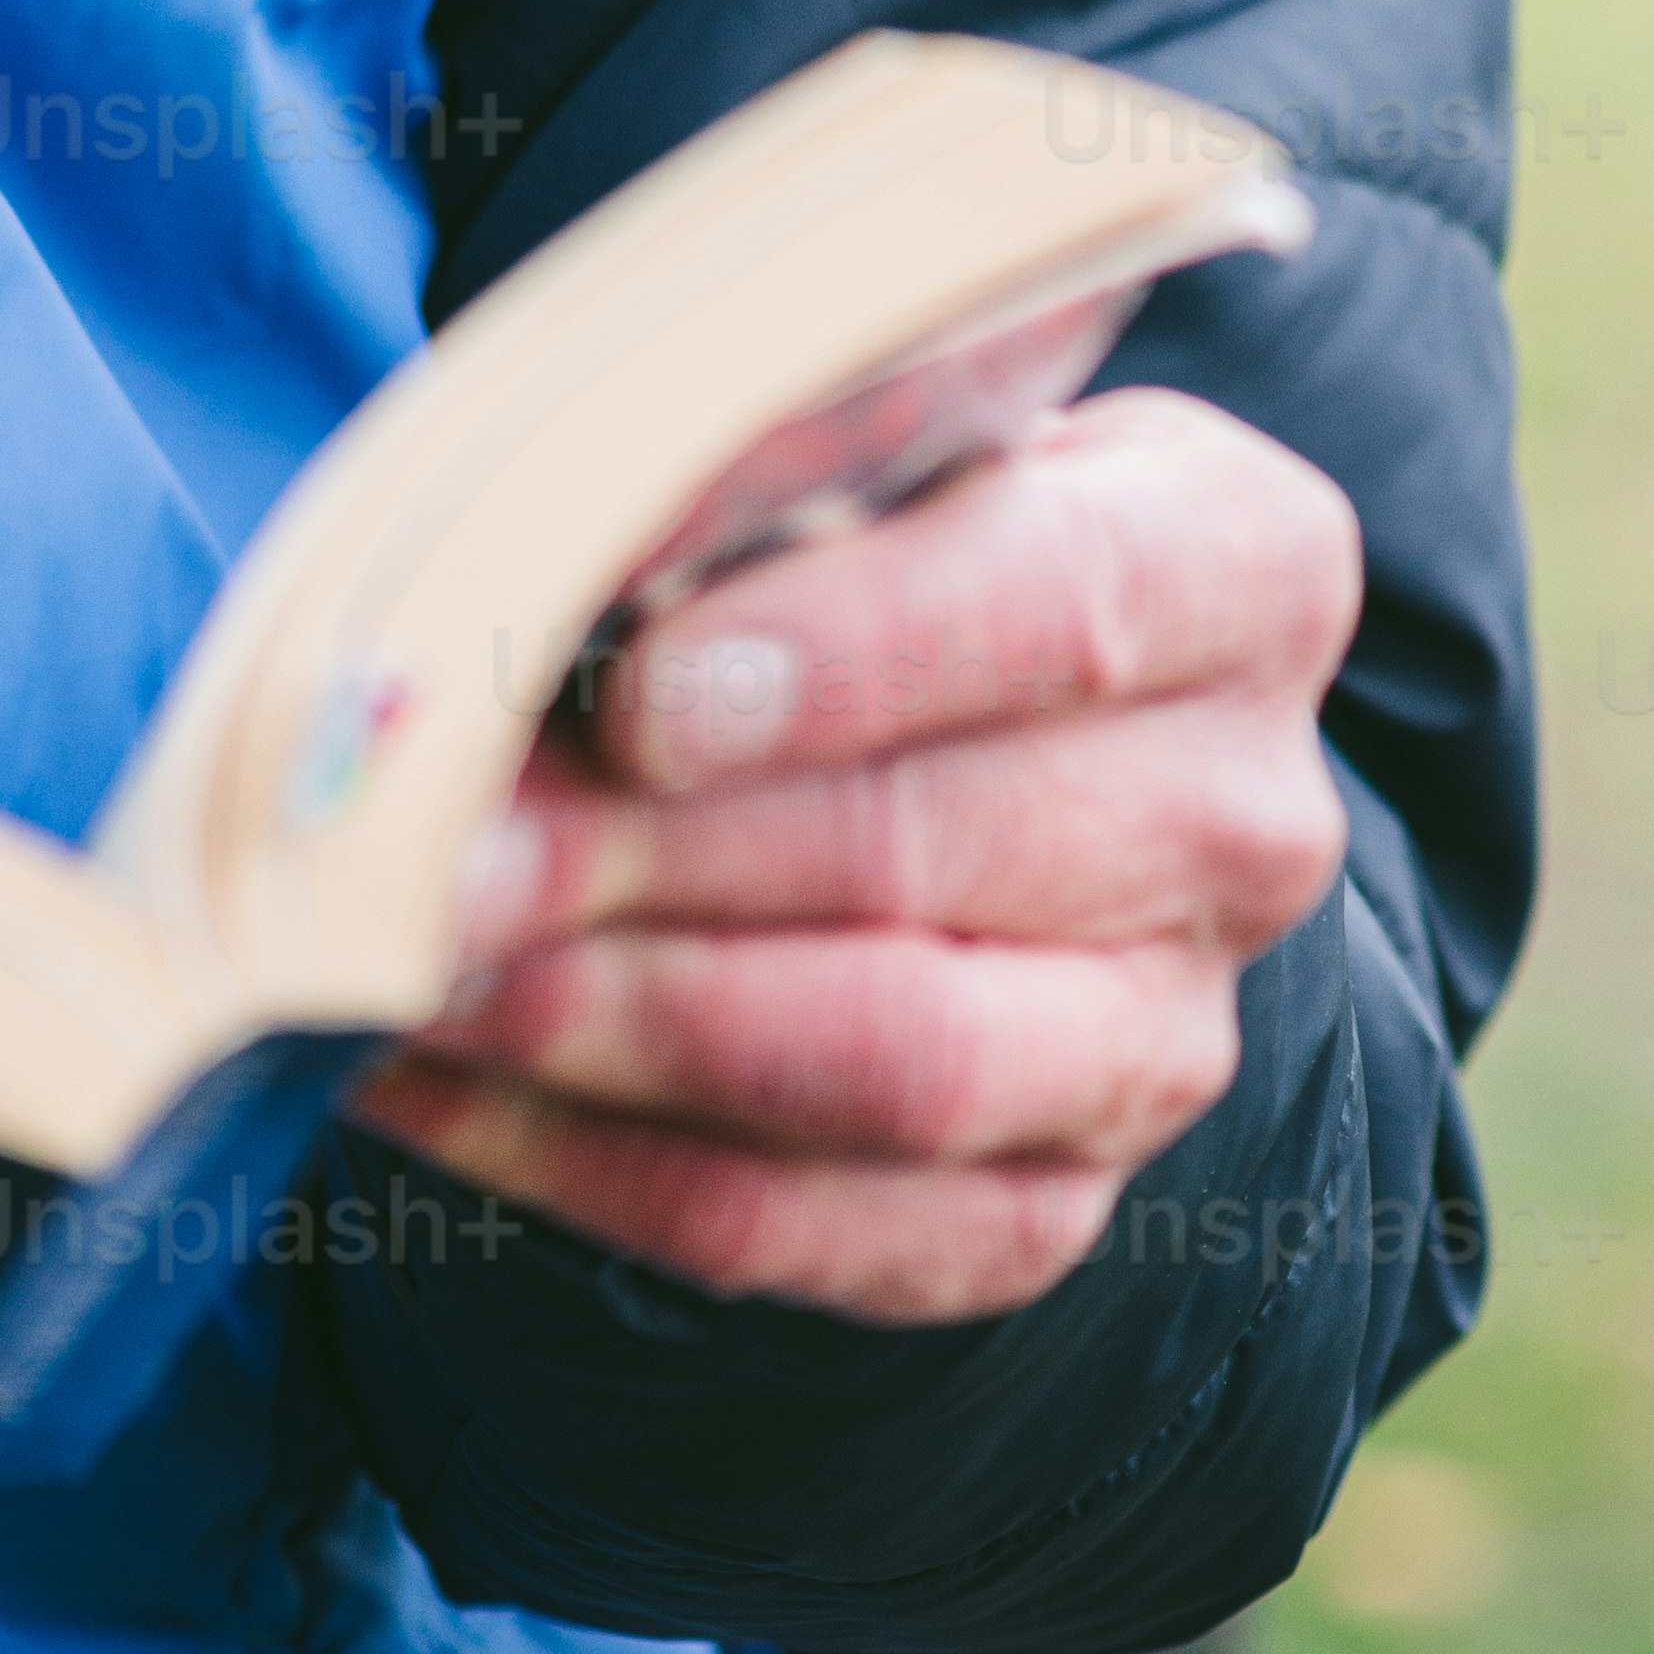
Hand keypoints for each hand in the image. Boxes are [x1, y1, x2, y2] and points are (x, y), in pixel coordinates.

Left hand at [357, 388, 1359, 1323]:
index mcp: (1238, 567)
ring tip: (412, 963)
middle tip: (439, 846)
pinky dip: (590, 1157)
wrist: (976, 712)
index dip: (850, 651)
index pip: (1063, 602)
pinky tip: (427, 1079)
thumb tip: (569, 553)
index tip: (643, 694)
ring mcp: (1162, 1036)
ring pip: (884, 1062)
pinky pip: (807, 1226)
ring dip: (610, 1019)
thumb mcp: (866, 427)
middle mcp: (1240, 818)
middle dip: (655, 854)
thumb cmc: (888, 513)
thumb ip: (757, 467)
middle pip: (939, 852)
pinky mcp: (1045, 1204)